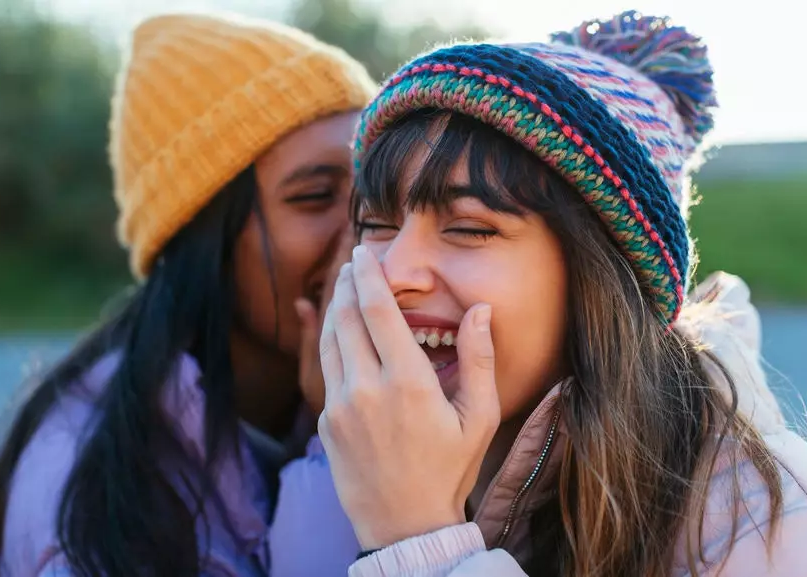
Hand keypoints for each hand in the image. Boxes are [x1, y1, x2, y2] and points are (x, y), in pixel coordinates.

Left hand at [318, 244, 499, 549]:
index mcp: (408, 383)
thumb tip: (481, 310)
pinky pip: (326, 371)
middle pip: (345, 317)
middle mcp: (366, 389)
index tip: (364, 252)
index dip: (368, 275)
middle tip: (351, 261)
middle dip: (346, 282)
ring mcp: (339, 407)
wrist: (405, 526)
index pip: (378, 310)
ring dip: (333, 308)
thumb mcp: (480, 418)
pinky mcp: (325, 423)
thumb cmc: (450, 471)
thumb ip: (479, 360)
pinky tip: (340, 333)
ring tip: (341, 286)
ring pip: (329, 340)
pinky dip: (330, 342)